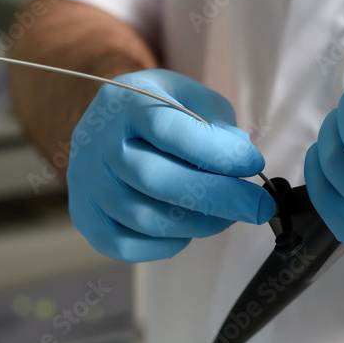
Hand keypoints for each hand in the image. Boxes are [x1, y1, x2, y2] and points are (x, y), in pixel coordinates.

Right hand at [67, 69, 275, 262]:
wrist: (111, 123)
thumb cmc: (162, 110)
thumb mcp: (191, 97)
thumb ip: (217, 125)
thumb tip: (240, 165)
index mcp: (125, 102)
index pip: (170, 130)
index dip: (218, 152)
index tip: (254, 163)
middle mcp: (97, 142)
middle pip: (156, 180)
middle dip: (218, 197)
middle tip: (258, 207)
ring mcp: (86, 182)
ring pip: (144, 218)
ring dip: (198, 224)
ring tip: (228, 216)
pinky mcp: (85, 215)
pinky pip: (125, 245)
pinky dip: (166, 245)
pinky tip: (188, 230)